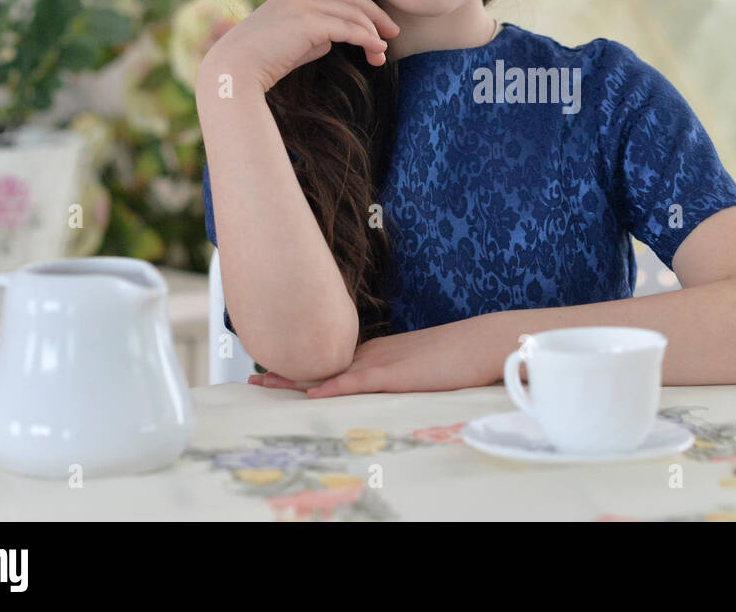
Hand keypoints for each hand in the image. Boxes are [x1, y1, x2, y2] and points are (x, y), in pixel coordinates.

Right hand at [202, 0, 400, 92]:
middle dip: (376, 15)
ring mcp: (303, 5)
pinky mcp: (309, 22)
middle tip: (393, 31)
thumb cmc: (262, 60)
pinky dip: (368, 40)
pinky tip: (376, 50)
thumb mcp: (293, 40)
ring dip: (374, 34)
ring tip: (383, 51)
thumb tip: (341, 36)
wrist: (235, 69)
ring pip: (354, 14)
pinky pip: (350, 29)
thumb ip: (317, 32)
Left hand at [247, 319, 505, 397]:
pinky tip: (313, 395)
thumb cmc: (458, 354)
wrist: (482, 341)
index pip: (331, 358)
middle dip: (287, 370)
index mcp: (378, 351)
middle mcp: (373, 353)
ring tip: (264, 382)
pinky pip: (358, 383)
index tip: (275, 368)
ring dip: (297, 378)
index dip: (301, 364)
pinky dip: (333, 388)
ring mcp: (383, 362)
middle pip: (322, 362)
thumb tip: (383, 382)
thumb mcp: (420, 362)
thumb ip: (397, 371)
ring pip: (331, 371)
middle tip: (253, 375)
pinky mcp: (397, 375)